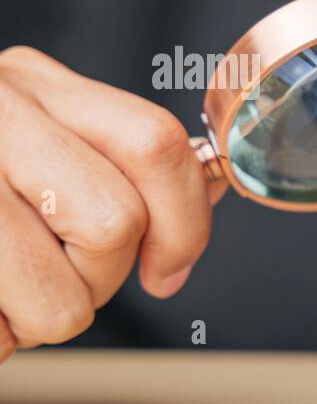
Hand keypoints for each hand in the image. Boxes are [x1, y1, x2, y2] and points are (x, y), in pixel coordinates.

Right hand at [0, 46, 219, 362]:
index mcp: (28, 84)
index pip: (156, 144)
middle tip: (55, 279)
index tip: (169, 271)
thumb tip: (210, 196)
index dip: (185, 223)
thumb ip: (116, 163)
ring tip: (2, 295)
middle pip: (113, 224)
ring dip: (40, 319)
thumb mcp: (33, 142)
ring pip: (61, 296)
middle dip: (101, 280)